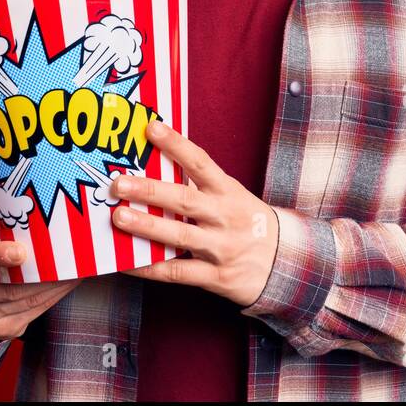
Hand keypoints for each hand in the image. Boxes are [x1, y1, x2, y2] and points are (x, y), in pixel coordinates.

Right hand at [0, 139, 80, 339]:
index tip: (20, 252)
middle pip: (6, 285)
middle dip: (39, 274)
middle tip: (68, 258)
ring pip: (24, 301)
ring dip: (51, 284)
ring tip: (75, 264)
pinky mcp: (0, 329)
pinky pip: (32, 315)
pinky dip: (52, 298)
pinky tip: (67, 281)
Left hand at [108, 120, 279, 306]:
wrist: (287, 264)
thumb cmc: (248, 223)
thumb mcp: (234, 197)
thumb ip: (201, 186)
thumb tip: (156, 166)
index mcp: (229, 192)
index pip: (200, 162)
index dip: (176, 145)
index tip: (151, 128)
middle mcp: (225, 217)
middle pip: (185, 200)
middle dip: (150, 191)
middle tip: (120, 183)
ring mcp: (222, 248)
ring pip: (179, 236)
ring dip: (146, 226)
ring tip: (119, 218)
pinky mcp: (217, 276)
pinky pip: (178, 272)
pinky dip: (150, 267)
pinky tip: (127, 262)